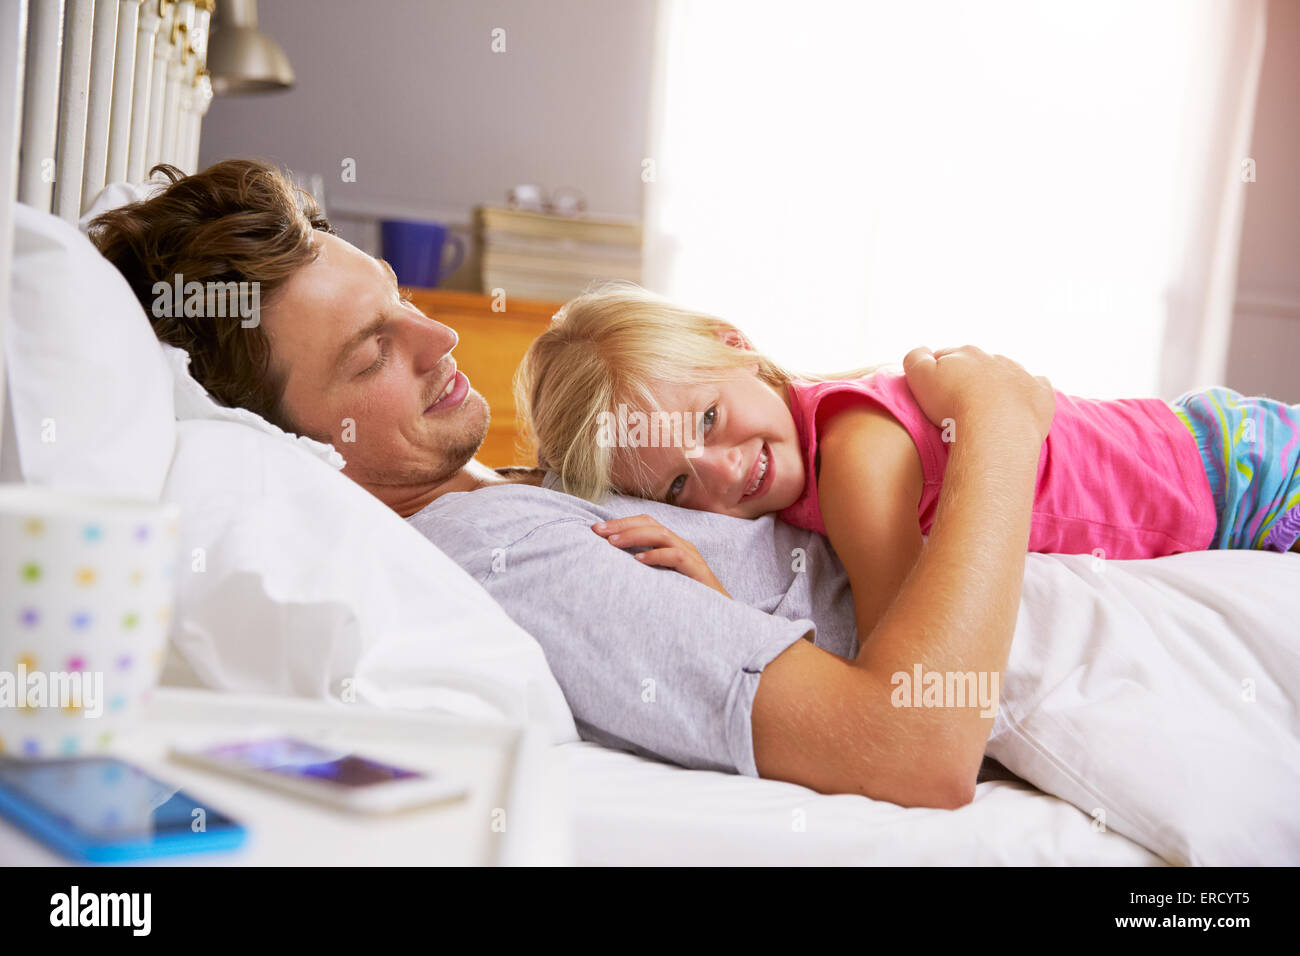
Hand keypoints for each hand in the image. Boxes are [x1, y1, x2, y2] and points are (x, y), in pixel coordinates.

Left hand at [592, 514, 730, 597]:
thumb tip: (611, 565)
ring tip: (613, 543)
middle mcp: (681, 545)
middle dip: (622, 525)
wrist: (717, 619)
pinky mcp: (697, 571)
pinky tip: (639, 561)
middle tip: (598, 532)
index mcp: (671, 545)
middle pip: (650, 523)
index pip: (646, 523)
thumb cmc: (685, 601)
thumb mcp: (660, 580)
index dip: (621, 523)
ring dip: (634, 536)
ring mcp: (691, 556)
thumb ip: (643, 569)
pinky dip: (656, 555)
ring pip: (661, 534)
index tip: (595, 530)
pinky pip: (676, 556)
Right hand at [902, 345, 1054, 443]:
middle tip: (959, 405)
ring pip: (1007, 374)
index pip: (946, 357)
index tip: (934, 393)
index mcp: (965, 353)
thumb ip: (915, 358)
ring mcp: (1020, 374)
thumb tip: (923, 351)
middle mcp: (995, 358)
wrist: (993, 428)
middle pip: (978, 364)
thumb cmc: (952, 406)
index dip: (937, 373)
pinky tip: (1020, 406)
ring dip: (998, 386)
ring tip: (988, 411)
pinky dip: (1028, 393)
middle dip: (969, 378)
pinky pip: (1037, 386)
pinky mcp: (1040, 393)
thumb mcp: (919, 378)